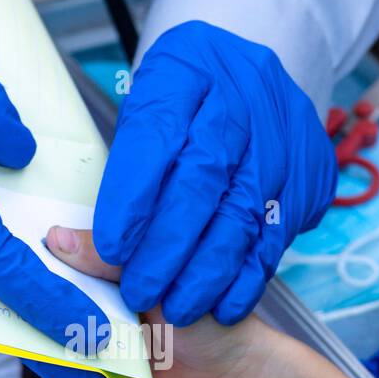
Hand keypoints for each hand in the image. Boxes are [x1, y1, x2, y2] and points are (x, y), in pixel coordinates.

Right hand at [46, 224, 278, 377]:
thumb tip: (55, 237)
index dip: (43, 264)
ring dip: (52, 350)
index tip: (21, 263)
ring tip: (60, 349)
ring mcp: (110, 349)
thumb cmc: (215, 323)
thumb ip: (107, 259)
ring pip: (58, 347)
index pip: (69, 264)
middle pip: (55, 307)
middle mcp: (111, 310)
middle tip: (29, 313)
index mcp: (122, 275)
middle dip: (40, 311)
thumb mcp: (157, 279)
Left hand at [93, 21, 336, 325]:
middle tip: (139, 290)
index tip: (111, 247)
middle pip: (203, 178)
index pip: (156, 136)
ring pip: (244, 212)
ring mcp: (283, 136)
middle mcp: (241, 98)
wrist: (245, 72)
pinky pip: (279, 232)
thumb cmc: (177, 99)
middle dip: (168, 245)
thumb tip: (68, 246)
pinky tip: (222, 303)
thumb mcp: (136, 114)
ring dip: (207, 272)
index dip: (133, 197)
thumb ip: (115, 177)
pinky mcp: (310, 174)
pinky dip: (248, 275)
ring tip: (175, 308)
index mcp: (185, 69)